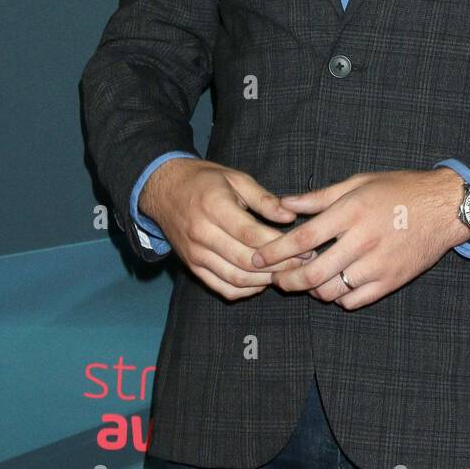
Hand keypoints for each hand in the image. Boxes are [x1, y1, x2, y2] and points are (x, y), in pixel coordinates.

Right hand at [138, 158, 312, 300]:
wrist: (163, 190)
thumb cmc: (204, 180)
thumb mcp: (235, 178)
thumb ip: (263, 199)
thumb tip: (290, 216)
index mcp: (214, 207)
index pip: (252, 235)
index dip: (281, 245)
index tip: (306, 248)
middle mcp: (202, 234)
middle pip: (246, 261)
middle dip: (279, 266)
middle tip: (303, 264)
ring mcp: (195, 254)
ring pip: (236, 279)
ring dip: (265, 281)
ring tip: (287, 274)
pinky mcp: (192, 267)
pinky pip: (221, 287)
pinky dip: (245, 290)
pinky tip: (262, 282)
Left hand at [251, 168, 465, 308]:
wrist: (445, 207)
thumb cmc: (399, 190)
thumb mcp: (358, 182)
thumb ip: (319, 196)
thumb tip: (284, 203)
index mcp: (352, 211)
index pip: (303, 238)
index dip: (275, 251)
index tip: (257, 258)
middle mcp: (363, 240)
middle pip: (312, 272)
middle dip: (286, 279)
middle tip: (275, 278)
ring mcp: (378, 265)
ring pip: (330, 291)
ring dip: (310, 290)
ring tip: (303, 281)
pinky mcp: (391, 281)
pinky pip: (353, 300)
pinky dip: (337, 297)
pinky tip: (333, 286)